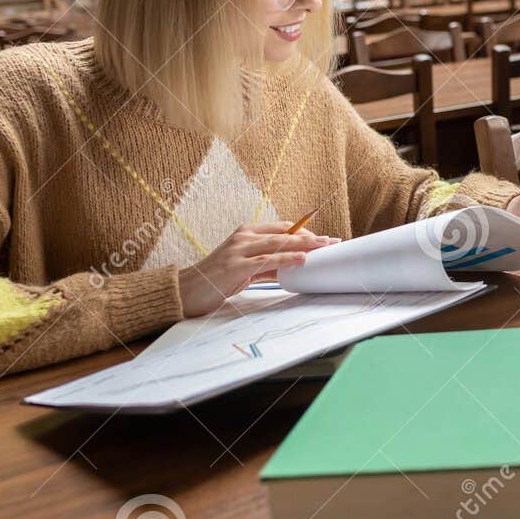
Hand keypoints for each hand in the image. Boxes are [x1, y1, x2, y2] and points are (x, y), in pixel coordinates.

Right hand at [176, 221, 338, 316]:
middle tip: (332, 241)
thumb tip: (291, 267)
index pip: (282, 228)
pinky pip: (267, 261)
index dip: (304, 232)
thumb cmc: (216, 280)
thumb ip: (267, 265)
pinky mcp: (237, 266)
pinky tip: (302, 259)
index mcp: (246, 233)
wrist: (187, 290)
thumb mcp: (245, 268)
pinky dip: (287, 259)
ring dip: (304, 246)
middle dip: (311, 237)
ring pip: (278, 244)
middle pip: (284, 233)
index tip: (323, 238)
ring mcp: (239, 250)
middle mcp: (243, 237)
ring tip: (324, 247)